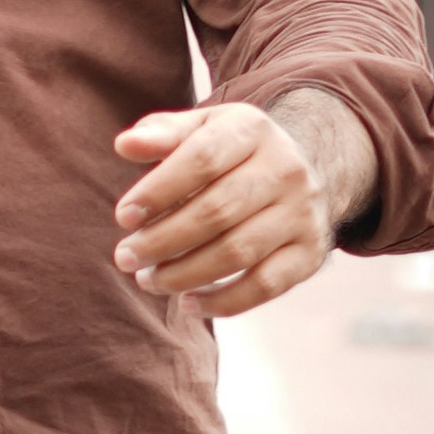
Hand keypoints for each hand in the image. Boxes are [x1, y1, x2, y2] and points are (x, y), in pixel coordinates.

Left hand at [111, 96, 366, 318]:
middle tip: (126, 258)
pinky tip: (188, 303)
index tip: (123, 218)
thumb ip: (163, 134)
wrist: (303, 170)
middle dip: (162, 241)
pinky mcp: (310, 253)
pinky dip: (223, 302)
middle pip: (217, 211)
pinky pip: (265, 286)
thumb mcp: (202, 129)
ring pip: (238, 252)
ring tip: (148, 280)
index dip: (158, 191)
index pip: (202, 159)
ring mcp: (302, 214)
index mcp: (252, 130)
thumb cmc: (232, 153)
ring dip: (184, 274)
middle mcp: (286, 169)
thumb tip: (125, 145)